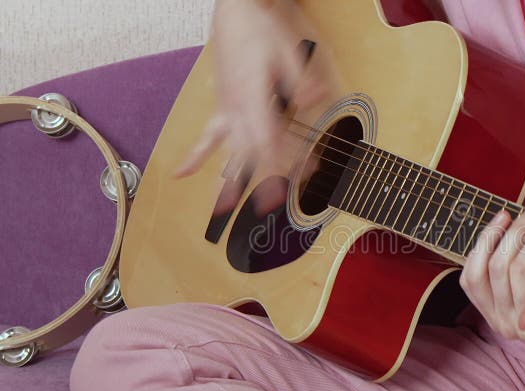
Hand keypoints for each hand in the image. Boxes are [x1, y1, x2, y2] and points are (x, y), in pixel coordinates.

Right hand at [175, 0, 333, 212]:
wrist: (234, 11)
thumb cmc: (261, 29)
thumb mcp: (290, 51)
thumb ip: (302, 79)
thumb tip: (319, 97)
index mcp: (252, 97)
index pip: (270, 138)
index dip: (286, 159)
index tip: (304, 173)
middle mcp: (235, 109)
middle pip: (251, 152)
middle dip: (264, 178)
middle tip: (275, 202)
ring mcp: (226, 110)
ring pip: (227, 151)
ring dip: (225, 180)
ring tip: (221, 209)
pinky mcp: (222, 108)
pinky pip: (206, 137)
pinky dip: (194, 157)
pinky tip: (179, 174)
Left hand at [460, 201, 524, 339]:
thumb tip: (524, 320)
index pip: (523, 272)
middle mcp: (504, 324)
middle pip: (499, 267)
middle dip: (517, 232)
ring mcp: (488, 314)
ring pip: (476, 270)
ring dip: (491, 237)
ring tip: (508, 214)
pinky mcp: (478, 302)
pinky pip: (469, 274)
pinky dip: (480, 249)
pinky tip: (495, 230)